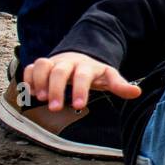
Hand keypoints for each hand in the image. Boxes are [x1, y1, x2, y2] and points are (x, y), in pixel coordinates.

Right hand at [24, 52, 141, 110]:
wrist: (80, 56)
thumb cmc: (94, 72)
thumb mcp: (108, 77)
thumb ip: (120, 85)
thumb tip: (137, 92)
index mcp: (87, 66)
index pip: (83, 75)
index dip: (81, 89)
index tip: (79, 105)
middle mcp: (68, 62)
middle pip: (60, 71)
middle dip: (57, 89)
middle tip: (55, 108)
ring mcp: (53, 63)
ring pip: (42, 65)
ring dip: (39, 80)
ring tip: (40, 98)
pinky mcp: (41, 66)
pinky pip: (30, 67)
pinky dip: (27, 78)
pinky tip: (30, 93)